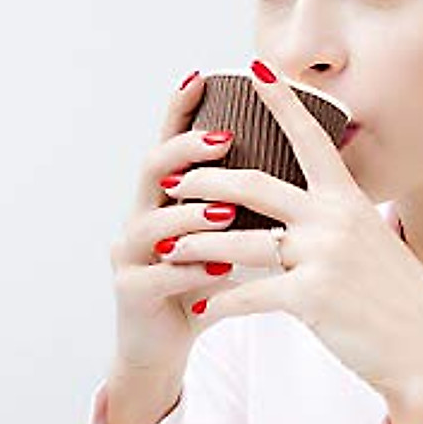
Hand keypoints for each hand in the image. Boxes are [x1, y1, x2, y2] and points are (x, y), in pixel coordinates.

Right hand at [107, 70, 245, 377]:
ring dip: (192, 214)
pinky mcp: (131, 292)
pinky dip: (191, 270)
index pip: (168, 145)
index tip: (202, 77)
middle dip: (186, 151)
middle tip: (225, 139)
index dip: (179, 111)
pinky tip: (221, 269)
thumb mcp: (221, 240)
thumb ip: (239, 205)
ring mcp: (129, 255)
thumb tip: (293, 163)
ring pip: (152, 223)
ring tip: (228, 212)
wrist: (164, 346)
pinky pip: (159, 275)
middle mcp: (139, 219)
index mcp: (162, 201)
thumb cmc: (198, 288)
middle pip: (152, 169)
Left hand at [159, 59, 422, 423]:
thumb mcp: (373, 243)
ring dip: (196, 245)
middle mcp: (333, 220)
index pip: (311, 139)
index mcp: (348, 201)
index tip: (255, 69)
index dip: (283, 102)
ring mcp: (323, 257)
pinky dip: (220, 302)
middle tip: (171, 180)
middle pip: (255, 186)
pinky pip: (250, 295)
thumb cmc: (395, 299)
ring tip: (166, 247)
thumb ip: (338, 220)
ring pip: (240, 241)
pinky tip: (199, 308)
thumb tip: (315, 200)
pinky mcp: (312, 298)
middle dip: (205, 180)